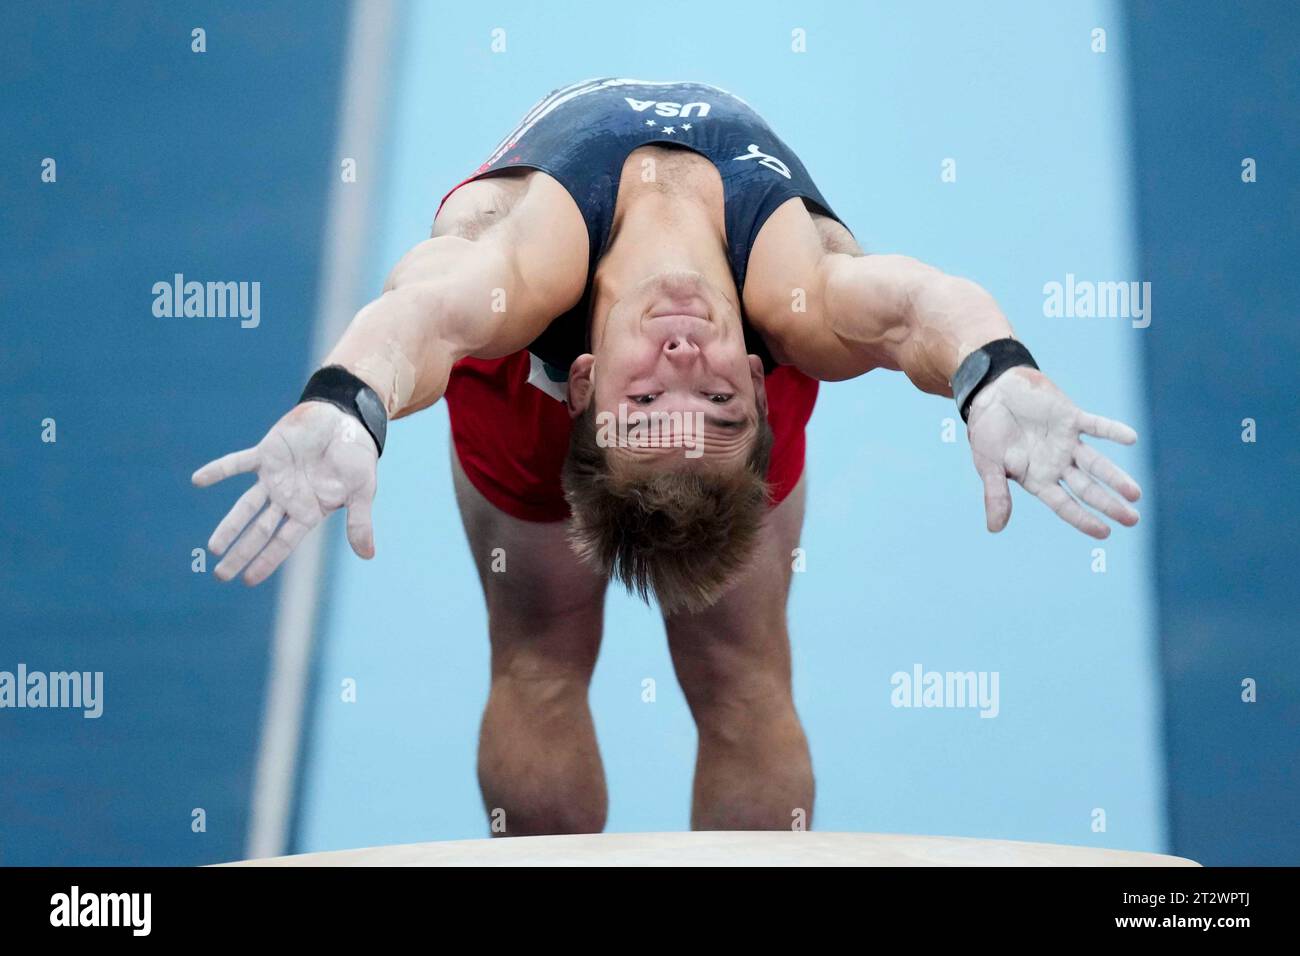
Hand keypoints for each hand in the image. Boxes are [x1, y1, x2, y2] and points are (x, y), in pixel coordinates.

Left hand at [192, 402, 378, 584]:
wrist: (348, 420)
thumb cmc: (357, 458)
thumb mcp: (362, 491)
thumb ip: (359, 522)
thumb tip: (368, 556)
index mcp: (308, 511)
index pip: (282, 542)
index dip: (265, 561)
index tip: (247, 580)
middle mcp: (287, 498)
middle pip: (259, 531)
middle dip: (241, 553)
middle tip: (221, 574)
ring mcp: (275, 477)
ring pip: (246, 506)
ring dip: (229, 525)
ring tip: (213, 547)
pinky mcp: (267, 453)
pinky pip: (238, 463)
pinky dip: (219, 470)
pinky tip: (198, 480)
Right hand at [966, 367, 1140, 538]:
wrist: (991, 394)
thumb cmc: (986, 433)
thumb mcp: (987, 465)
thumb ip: (995, 494)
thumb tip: (995, 529)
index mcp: (1038, 479)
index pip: (1064, 504)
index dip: (1083, 519)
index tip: (1105, 532)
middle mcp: (1057, 464)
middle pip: (1087, 488)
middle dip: (1109, 504)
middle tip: (1132, 519)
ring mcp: (1066, 442)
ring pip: (1096, 463)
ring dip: (1115, 477)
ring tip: (1134, 493)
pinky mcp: (1071, 418)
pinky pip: (1096, 426)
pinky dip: (1112, 431)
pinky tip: (1131, 439)